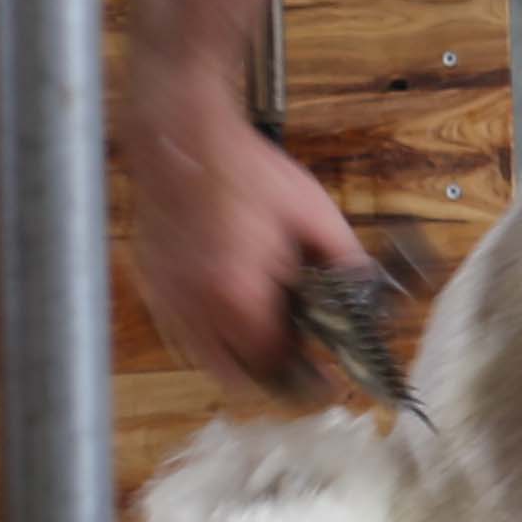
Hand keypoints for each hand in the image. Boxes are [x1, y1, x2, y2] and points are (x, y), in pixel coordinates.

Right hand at [129, 104, 367, 402]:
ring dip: (242, 362)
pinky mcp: (152, 286)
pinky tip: (237, 316)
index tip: (332, 384)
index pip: (274, 365)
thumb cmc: (249, 172)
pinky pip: (184, 333)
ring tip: (276, 344)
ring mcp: (166, 300)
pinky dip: (212, 338)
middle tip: (306, 368)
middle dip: (274, 380)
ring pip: (206, 361)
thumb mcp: (315, 214)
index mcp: (237, 296)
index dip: (309, 380)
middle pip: (236, 378)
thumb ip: (344, 264)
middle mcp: (194, 309)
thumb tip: (369, 298)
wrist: (182, 138)